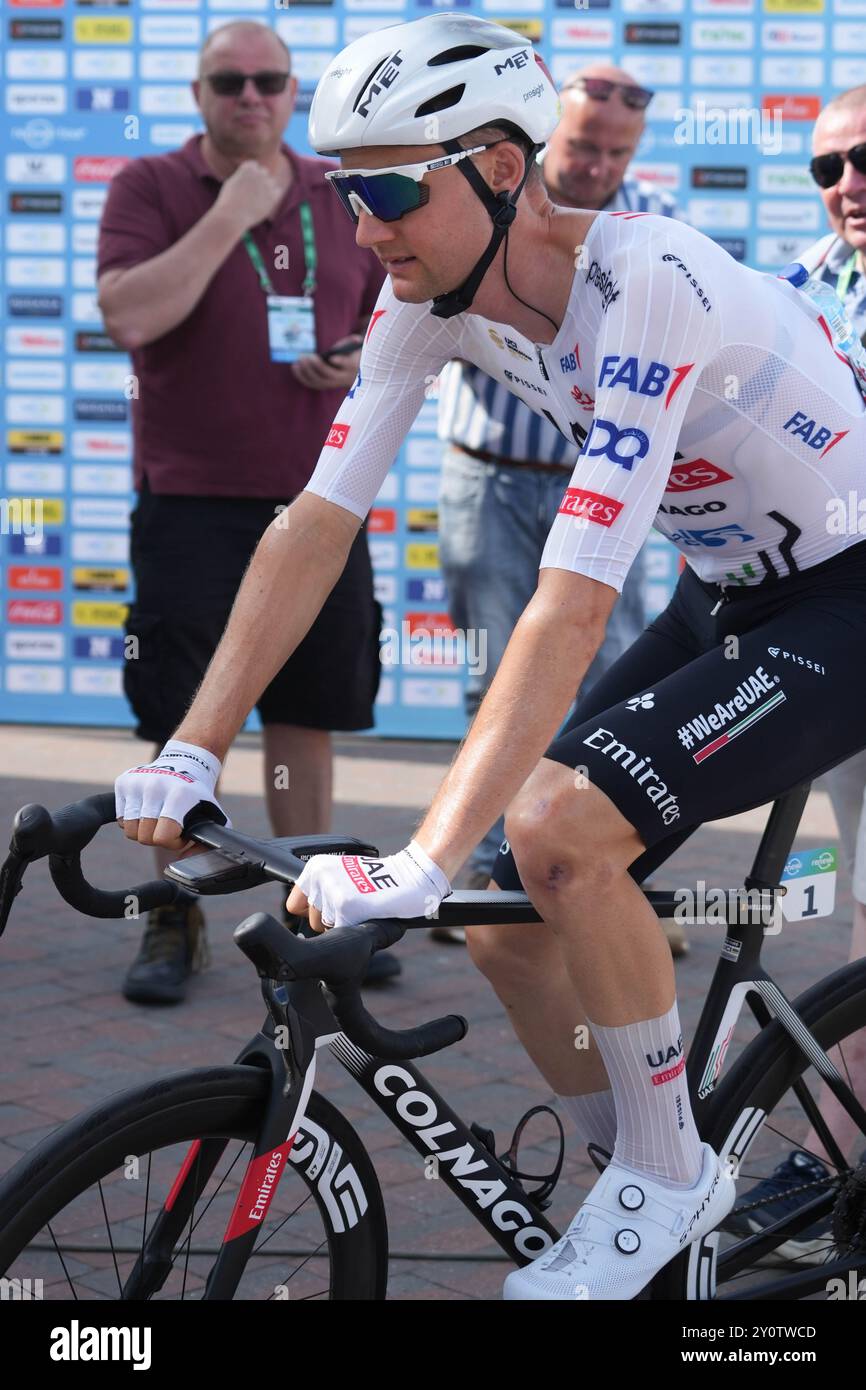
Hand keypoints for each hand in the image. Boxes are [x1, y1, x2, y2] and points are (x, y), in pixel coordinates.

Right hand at [115, 739, 228, 848]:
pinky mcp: (123, 781)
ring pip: (129, 830)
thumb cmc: (197, 796)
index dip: (172, 843)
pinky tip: (147, 809)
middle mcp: (155, 786)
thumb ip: (207, 844)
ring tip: (158, 819)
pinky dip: (133, 820)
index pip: (162, 837)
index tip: (180, 834)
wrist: (185, 762)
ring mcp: (136, 783)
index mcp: (178, 795)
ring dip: (143, 831)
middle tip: (169, 827)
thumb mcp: (213, 816)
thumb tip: (184, 860)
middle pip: (143, 837)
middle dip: (157, 838)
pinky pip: (121, 818)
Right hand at [213, 159, 286, 234]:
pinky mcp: (273, 197)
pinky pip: (278, 191)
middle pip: (264, 172)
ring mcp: (267, 185)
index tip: (245, 185)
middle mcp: (259, 173)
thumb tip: (251, 177)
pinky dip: (273, 196)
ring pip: (272, 182)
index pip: (254, 166)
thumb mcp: (232, 183)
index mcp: (248, 167)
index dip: (250, 176)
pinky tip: (265, 202)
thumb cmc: (229, 200)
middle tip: (252, 193)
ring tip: (256, 199)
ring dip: (266, 188)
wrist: (234, 215)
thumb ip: (243, 176)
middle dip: (259, 181)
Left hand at [286, 840, 449, 931]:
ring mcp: (332, 894)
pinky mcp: (346, 910)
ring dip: (343, 924)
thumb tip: (302, 915)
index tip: (330, 908)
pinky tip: (369, 912)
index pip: (294, 906)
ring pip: (326, 929)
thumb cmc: (378, 879)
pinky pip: (342, 933)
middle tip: (354, 905)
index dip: (312, 912)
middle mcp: (320, 879)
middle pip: (311, 921)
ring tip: (363, 906)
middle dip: (331, 920)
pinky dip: (356, 928)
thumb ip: (320, 891)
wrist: (410, 875)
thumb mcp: (340, 875)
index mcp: (316, 868)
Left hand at [290, 341, 361, 391]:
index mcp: (354, 366)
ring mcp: (334, 384)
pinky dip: (302, 376)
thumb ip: (354, 343)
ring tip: (300, 360)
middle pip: (330, 375)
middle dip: (318, 366)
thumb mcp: (356, 347)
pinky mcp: (325, 385)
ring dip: (307, 372)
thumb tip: (354, 340)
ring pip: (319, 381)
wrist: (354, 372)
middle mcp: (344, 378)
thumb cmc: (352, 354)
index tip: (332, 358)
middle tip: (308, 357)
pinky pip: (312, 383)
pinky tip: (295, 367)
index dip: (341, 362)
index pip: (349, 365)